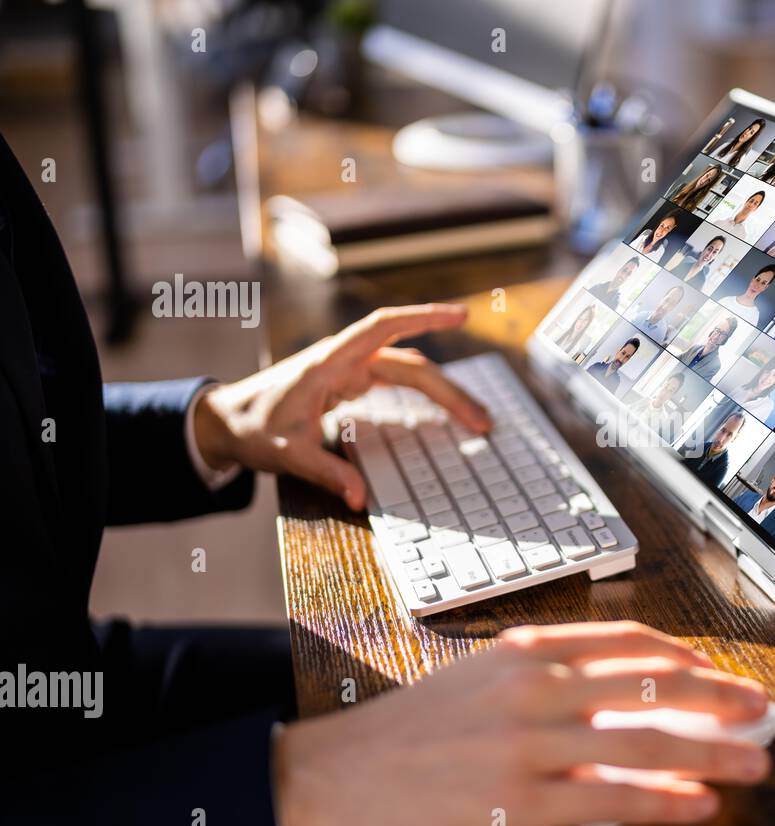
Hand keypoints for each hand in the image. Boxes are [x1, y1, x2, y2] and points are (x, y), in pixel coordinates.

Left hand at [194, 304, 489, 509]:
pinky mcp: (354, 383)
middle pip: (412, 364)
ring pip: (411, 373)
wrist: (228, 421)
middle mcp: (346, 360)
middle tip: (483, 421)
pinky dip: (429, 394)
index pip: (383, 328)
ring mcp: (351, 371)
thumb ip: (324, 472)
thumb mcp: (284, 454)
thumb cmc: (252, 429)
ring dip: (446, 394)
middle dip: (451, 390)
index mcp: (330, 363)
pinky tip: (449, 410)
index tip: (460, 316)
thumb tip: (359, 498)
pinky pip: (401, 382)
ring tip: (477, 420)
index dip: (423, 318)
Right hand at [273, 622, 771, 825]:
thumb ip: (544, 683)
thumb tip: (612, 702)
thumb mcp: (477, 683)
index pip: (627, 642)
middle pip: (653, 684)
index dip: (685, 658)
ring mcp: (529, 742)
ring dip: (713, 752)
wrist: (333, 781)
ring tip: (753, 762)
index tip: (718, 672)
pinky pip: (613, 799)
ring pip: (646, 740)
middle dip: (719, 698)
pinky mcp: (518, 800)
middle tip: (761, 710)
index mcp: (524, 650)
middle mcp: (534, 686)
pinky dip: (666, 801)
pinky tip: (699, 806)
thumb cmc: (405, 733)